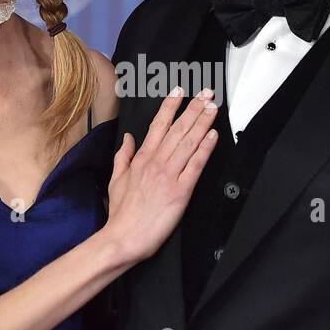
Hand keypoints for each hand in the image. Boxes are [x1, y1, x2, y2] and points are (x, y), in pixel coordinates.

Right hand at [103, 87, 218, 264]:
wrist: (124, 238)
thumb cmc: (121, 213)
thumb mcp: (116, 180)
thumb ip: (123, 156)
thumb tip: (128, 138)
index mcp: (141, 159)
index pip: (158, 125)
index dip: (170, 106)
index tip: (180, 91)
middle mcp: (156, 162)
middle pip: (178, 129)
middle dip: (193, 108)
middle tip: (206, 93)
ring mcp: (169, 175)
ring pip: (188, 142)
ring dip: (202, 122)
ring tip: (212, 107)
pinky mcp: (180, 191)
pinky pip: (195, 165)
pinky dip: (205, 148)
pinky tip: (213, 135)